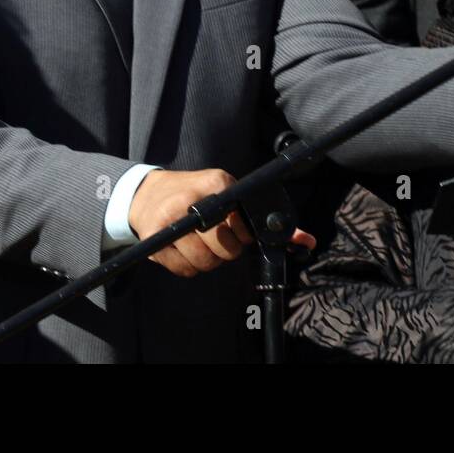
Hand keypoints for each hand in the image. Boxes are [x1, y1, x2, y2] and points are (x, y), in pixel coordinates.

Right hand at [128, 170, 314, 276]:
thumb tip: (306, 242)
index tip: (236, 229)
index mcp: (215, 182)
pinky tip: (184, 249)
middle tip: (218, 238)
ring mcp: (169, 220)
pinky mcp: (153, 241)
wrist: (147, 193)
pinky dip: (189, 266)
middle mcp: (190, 199)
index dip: (244, 234)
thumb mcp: (228, 194)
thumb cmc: (196, 195)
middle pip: (227, 248)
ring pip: (207, 262)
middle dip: (227, 249)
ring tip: (200, 242)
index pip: (244, 223)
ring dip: (208, 260)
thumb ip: (263, 218)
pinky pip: (186, 271)